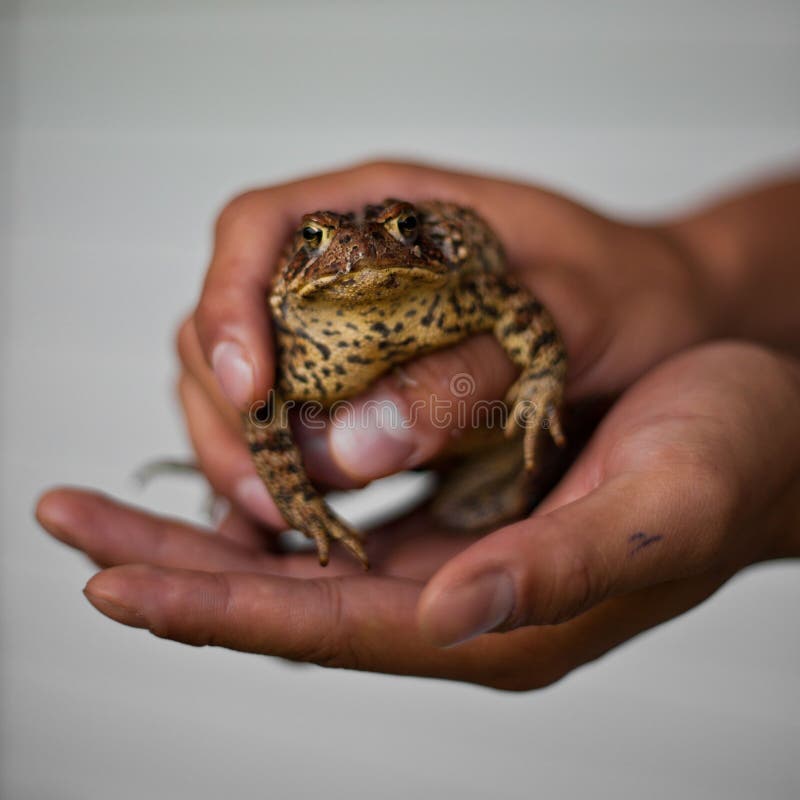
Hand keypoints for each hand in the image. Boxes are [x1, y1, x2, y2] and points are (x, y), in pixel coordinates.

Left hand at [37, 343, 799, 689]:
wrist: (761, 435)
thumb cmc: (726, 465)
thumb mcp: (657, 513)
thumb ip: (554, 575)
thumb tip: (448, 615)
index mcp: (491, 617)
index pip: (320, 624)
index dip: (212, 603)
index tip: (106, 580)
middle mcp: (453, 600)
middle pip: (280, 596)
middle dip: (167, 568)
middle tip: (65, 530)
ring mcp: (447, 562)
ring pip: (295, 558)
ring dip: (200, 534)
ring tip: (107, 511)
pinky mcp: (454, 521)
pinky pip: (335, 525)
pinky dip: (265, 508)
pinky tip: (220, 485)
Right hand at [179, 160, 715, 527]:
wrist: (660, 315)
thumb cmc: (624, 290)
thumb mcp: (567, 317)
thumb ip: (470, 371)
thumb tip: (353, 445)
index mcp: (389, 212)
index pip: (258, 229)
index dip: (228, 303)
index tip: (248, 387)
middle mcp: (354, 265)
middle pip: (232, 316)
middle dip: (227, 407)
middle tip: (268, 490)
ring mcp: (355, 326)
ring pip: (251, 377)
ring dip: (248, 447)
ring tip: (286, 514)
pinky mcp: (370, 383)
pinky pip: (295, 420)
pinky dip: (285, 468)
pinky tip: (304, 512)